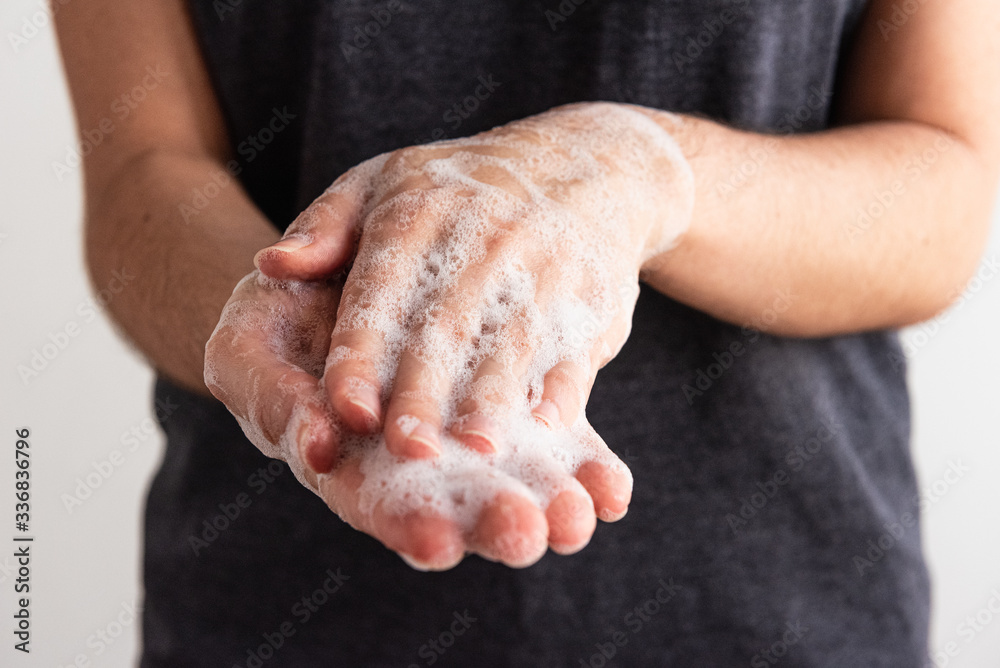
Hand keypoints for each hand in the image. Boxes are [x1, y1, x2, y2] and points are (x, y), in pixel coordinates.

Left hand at [253, 102, 694, 567]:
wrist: (583, 164)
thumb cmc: (463, 185)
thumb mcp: (385, 179)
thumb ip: (324, 225)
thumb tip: (269, 266)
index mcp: (417, 217)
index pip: (380, 296)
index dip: (362, 355)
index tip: (344, 409)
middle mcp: (481, 241)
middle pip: (447, 327)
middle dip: (426, 390)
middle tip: (407, 449)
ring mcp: (542, 268)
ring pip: (512, 340)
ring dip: (494, 397)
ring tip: (476, 447)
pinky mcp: (591, 295)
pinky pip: (574, 343)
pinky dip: (563, 384)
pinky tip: (548, 425)